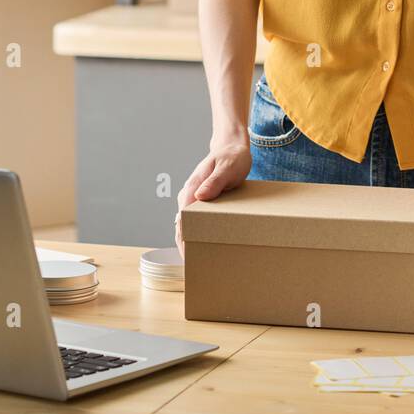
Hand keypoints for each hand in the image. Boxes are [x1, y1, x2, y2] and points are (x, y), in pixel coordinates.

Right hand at [174, 137, 250, 259]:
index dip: (183, 239)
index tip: (188, 257)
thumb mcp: (227, 167)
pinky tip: (203, 243)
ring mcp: (194, 197)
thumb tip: (199, 196)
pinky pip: (195, 219)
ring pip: (186, 223)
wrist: (232, 146)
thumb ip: (214, 181)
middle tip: (194, 267)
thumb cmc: (232, 156)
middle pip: (181, 225)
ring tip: (198, 261)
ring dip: (189, 240)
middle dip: (185, 245)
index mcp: (192, 188)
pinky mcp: (201, 199)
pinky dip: (196, 232)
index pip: (183, 220)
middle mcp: (189, 194)